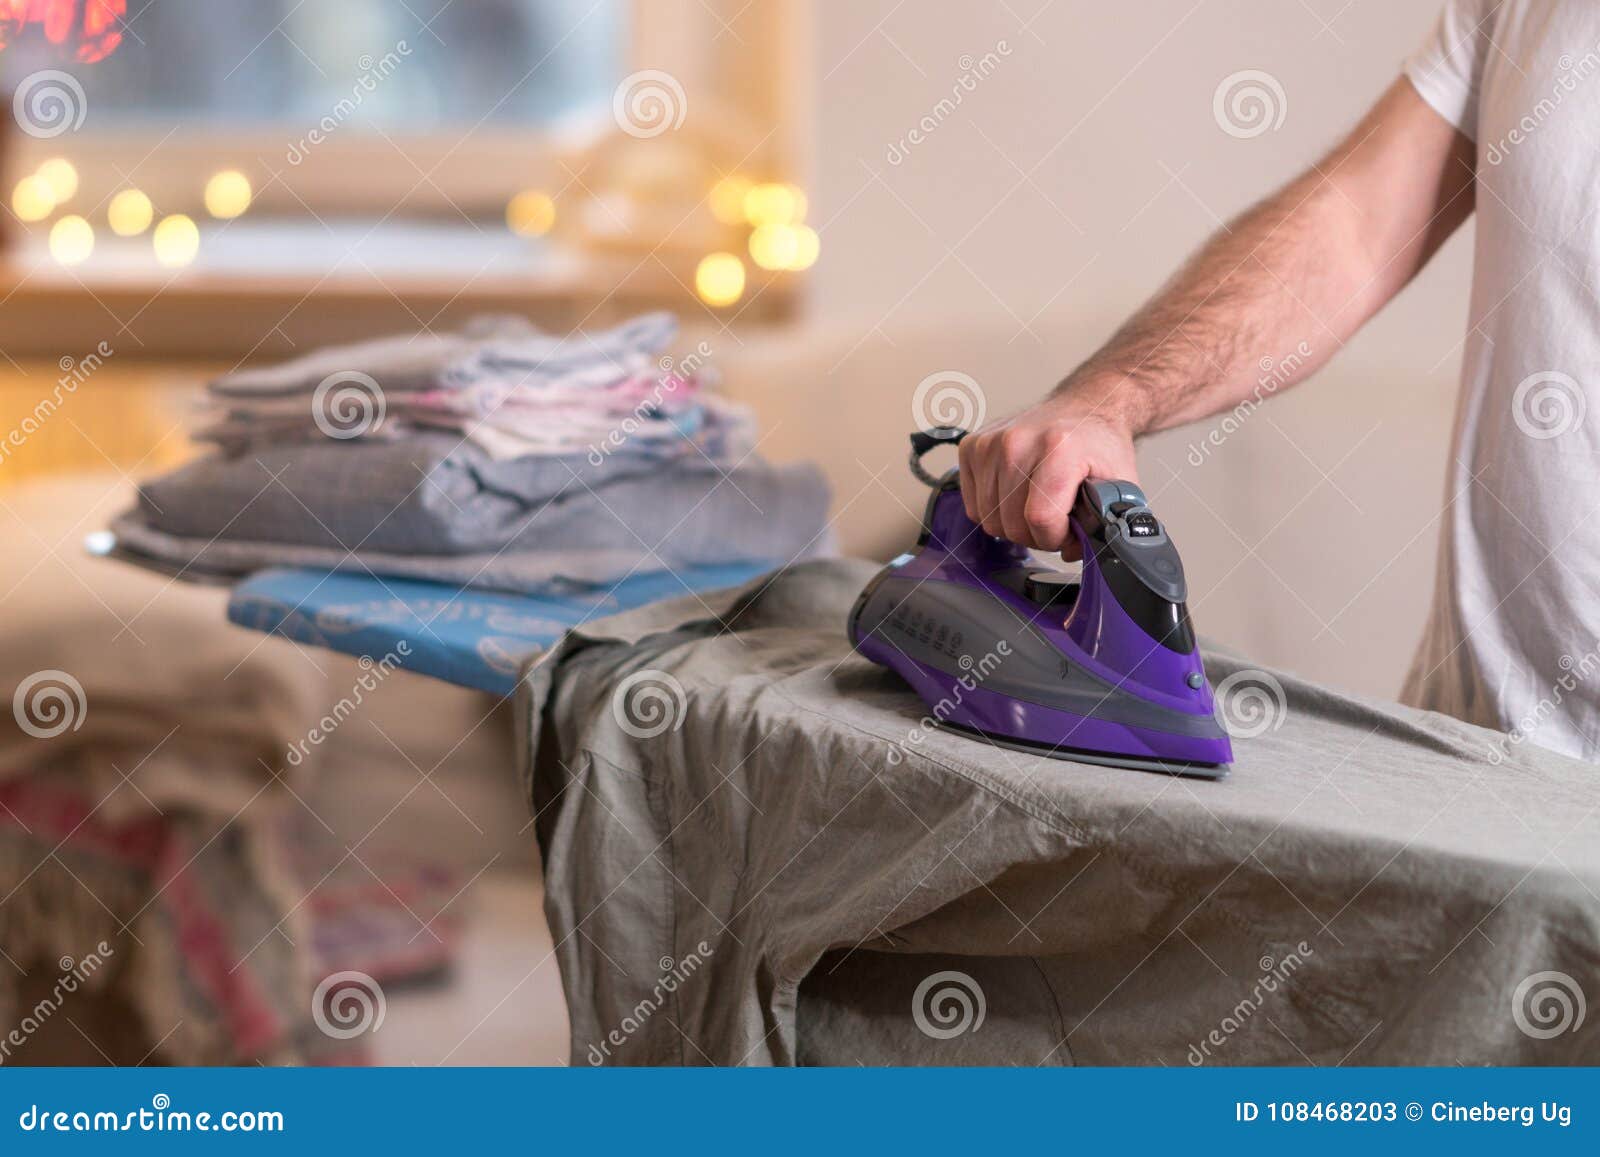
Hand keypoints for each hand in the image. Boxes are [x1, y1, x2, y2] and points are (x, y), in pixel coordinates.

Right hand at [957, 390, 1139, 555]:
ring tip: (1037, 505)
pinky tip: (1016, 495)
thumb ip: (1104, 525)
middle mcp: (1018, 441)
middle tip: (1056, 518)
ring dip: (1014, 523)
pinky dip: (995, 510)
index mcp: (1059, 447)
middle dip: (1036, 534)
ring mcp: (990, 442)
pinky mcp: (972, 447)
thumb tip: (1072, 551)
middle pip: (1010, 523)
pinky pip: (973, 505)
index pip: (1040, 518)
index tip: (1068, 531)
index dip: (1055, 538)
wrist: (1084, 408)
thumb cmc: (1098, 445)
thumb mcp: (1119, 485)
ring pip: (988, 519)